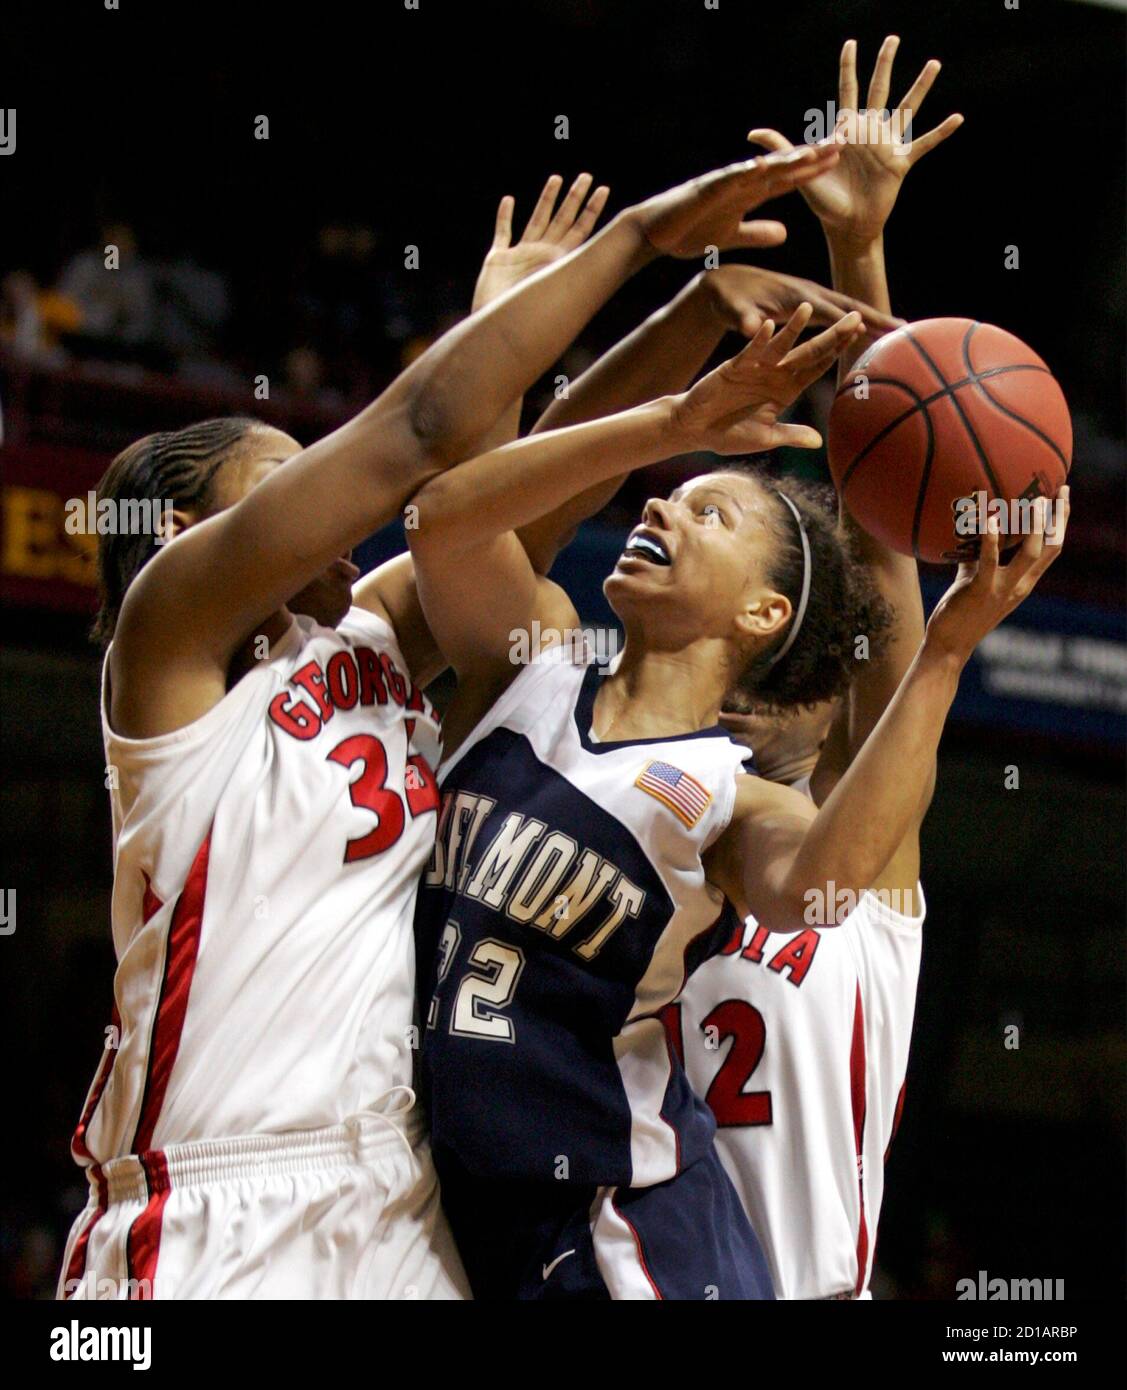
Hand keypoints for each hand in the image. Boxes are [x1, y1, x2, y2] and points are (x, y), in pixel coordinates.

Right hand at [473, 173, 610, 309]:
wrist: (496, 328)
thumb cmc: (526, 319)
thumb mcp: (554, 292)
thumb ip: (570, 276)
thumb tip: (600, 261)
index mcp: (557, 261)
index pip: (580, 230)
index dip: (592, 210)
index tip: (604, 189)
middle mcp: (542, 254)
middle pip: (562, 219)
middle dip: (575, 197)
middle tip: (586, 176)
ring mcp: (520, 256)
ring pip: (536, 220)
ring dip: (546, 200)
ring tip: (556, 179)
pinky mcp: (498, 260)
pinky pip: (503, 233)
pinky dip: (505, 217)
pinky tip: (509, 201)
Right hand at [629, 145, 840, 259]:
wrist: (655, 233)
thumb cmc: (689, 232)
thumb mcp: (731, 237)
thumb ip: (757, 233)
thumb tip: (785, 233)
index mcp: (749, 194)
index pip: (787, 180)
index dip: (813, 170)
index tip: (839, 159)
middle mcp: (741, 183)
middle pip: (782, 167)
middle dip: (810, 156)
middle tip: (841, 141)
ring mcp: (724, 184)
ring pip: (760, 170)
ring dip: (785, 160)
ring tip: (811, 152)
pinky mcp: (704, 190)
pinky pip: (727, 181)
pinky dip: (743, 174)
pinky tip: (760, 166)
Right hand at [668, 303, 863, 454]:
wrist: (695, 428)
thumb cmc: (729, 434)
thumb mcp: (765, 438)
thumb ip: (791, 436)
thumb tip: (818, 441)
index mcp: (786, 390)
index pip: (817, 367)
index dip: (837, 353)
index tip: (859, 337)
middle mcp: (775, 374)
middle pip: (809, 352)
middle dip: (832, 335)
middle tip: (854, 318)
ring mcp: (756, 367)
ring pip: (781, 345)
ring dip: (794, 327)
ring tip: (808, 308)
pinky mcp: (734, 366)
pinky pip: (749, 351)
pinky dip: (759, 340)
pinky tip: (770, 327)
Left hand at [695, 262, 902, 341]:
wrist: (724, 283)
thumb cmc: (727, 299)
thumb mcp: (732, 309)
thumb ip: (744, 319)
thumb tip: (755, 327)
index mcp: (794, 298)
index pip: (827, 313)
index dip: (847, 322)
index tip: (870, 330)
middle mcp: (808, 295)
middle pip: (848, 307)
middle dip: (876, 316)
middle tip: (905, 329)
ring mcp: (811, 298)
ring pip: (848, 308)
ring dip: (873, 318)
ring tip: (898, 330)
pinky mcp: (809, 304)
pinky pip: (838, 313)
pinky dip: (858, 320)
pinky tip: (871, 332)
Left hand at [748, 35, 963, 245]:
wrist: (846, 227)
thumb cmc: (823, 201)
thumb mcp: (801, 169)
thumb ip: (781, 146)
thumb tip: (751, 133)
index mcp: (846, 129)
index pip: (847, 90)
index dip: (849, 67)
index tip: (851, 43)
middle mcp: (868, 131)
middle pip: (880, 89)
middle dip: (885, 64)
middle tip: (893, 39)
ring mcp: (886, 145)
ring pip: (907, 108)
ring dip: (920, 87)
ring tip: (934, 64)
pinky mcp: (900, 163)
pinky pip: (924, 143)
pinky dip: (941, 131)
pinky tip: (957, 117)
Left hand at [924, 490, 1068, 663]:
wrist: (948, 647)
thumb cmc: (960, 613)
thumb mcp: (975, 581)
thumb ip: (978, 558)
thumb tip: (970, 531)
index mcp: (1023, 583)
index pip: (1051, 550)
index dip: (1060, 524)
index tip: (1063, 500)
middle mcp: (1020, 586)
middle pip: (1051, 548)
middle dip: (1060, 518)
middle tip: (1061, 491)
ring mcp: (1003, 589)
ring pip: (1031, 553)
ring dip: (1035, 526)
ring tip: (1036, 501)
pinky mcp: (982, 590)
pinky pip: (990, 560)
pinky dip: (991, 538)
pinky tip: (989, 517)